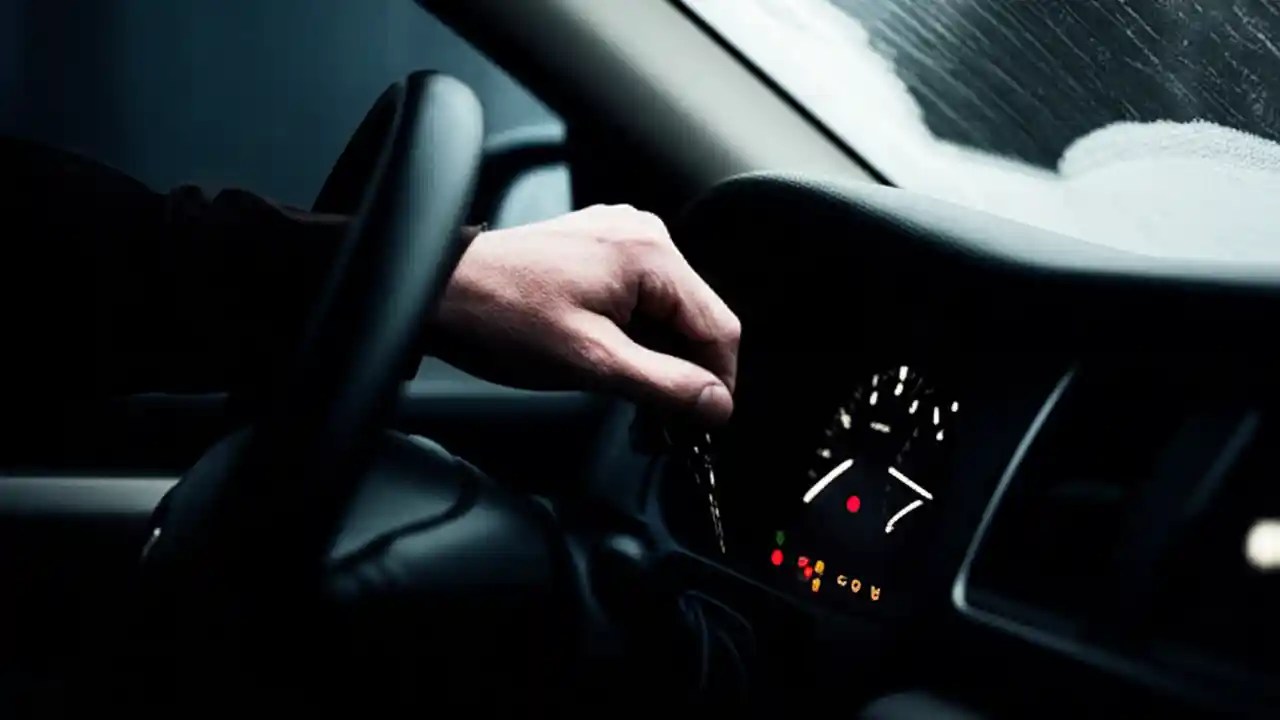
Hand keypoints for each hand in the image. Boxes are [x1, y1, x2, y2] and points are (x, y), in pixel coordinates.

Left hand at [431, 205, 740, 424]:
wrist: (437, 289)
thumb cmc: (499, 315)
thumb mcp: (592, 363)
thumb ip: (664, 385)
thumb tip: (714, 403)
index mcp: (650, 254)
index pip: (719, 327)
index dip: (718, 384)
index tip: (706, 425)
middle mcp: (642, 236)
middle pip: (694, 320)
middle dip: (684, 377)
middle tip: (664, 429)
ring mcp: (618, 239)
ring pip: (666, 314)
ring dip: (659, 362)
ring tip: (636, 407)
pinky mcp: (596, 250)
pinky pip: (638, 300)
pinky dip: (635, 340)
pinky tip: (617, 370)